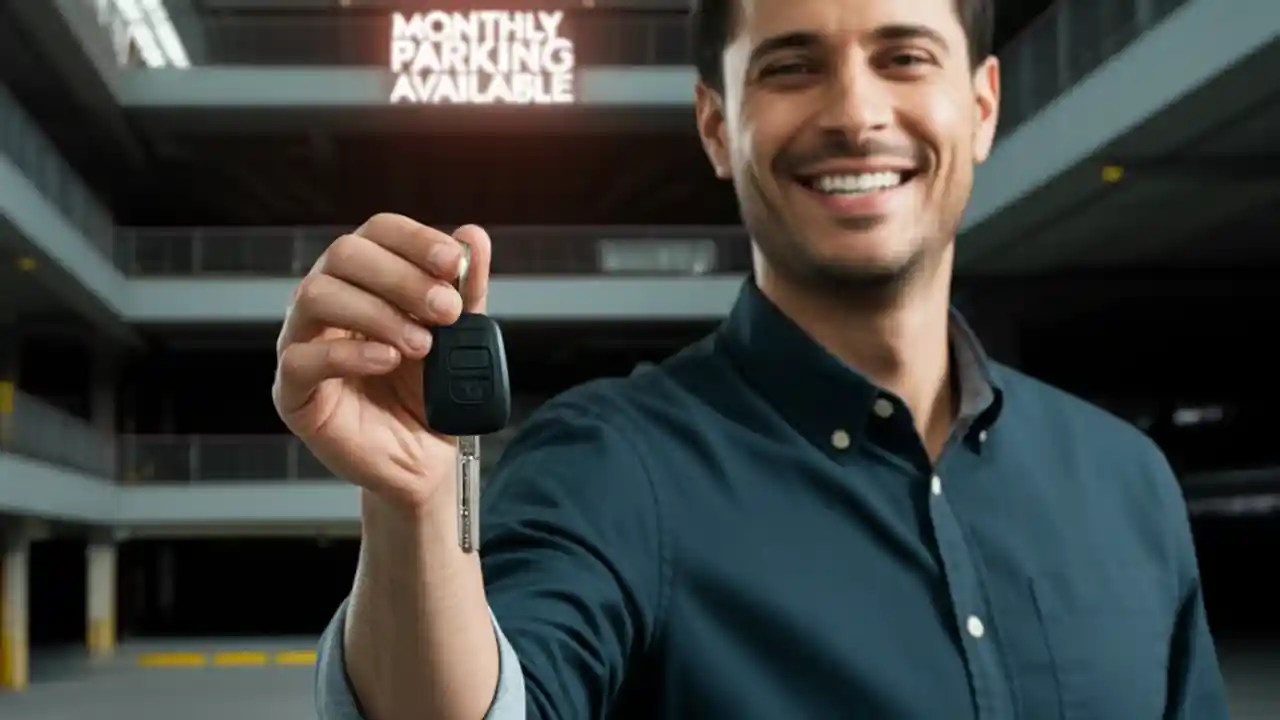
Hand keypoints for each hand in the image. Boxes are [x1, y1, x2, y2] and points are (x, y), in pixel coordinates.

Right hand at [272, 214, 491, 510]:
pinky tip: (388, 360)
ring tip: (422, 345)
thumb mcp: (459, 338)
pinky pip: (301, 358)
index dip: (414, 239)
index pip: (377, 233)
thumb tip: (472, 237)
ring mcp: (303, 342)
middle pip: (344, 254)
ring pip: (317, 295)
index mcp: (365, 279)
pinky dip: (349, 354)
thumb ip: (466, 291)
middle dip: (402, 276)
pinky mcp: (292, 391)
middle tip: (446, 311)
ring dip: (378, 313)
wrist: (425, 462)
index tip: (452, 262)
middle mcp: (327, 301)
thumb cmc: (431, 394)